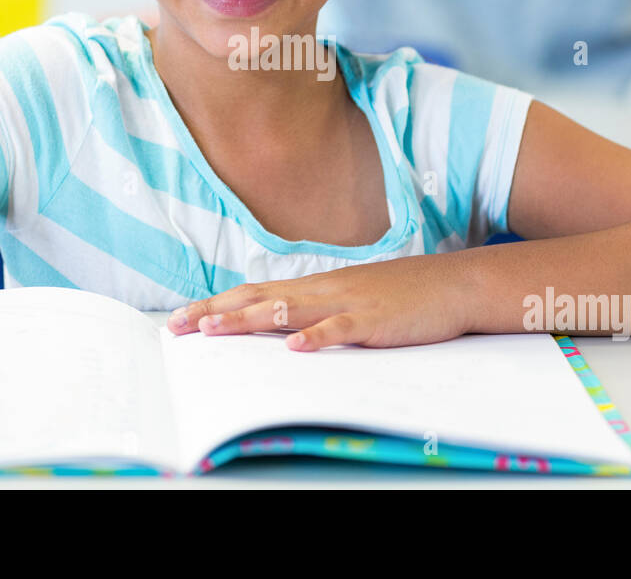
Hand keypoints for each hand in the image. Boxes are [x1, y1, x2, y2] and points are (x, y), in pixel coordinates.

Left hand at [165, 254, 477, 350]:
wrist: (453, 284)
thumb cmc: (401, 295)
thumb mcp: (349, 298)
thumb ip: (314, 308)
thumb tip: (276, 321)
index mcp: (315, 287)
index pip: (253, 293)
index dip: (215, 305)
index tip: (180, 317)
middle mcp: (323, 290)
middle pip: (258, 299)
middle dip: (215, 312)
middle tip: (177, 325)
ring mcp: (348, 303)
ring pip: (289, 310)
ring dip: (249, 320)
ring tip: (214, 329)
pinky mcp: (374, 320)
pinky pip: (341, 329)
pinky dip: (317, 337)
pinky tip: (296, 347)